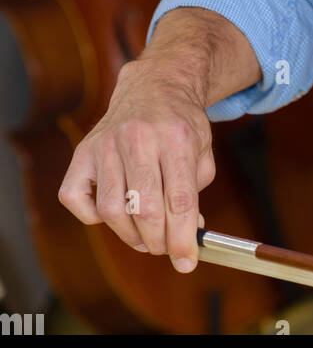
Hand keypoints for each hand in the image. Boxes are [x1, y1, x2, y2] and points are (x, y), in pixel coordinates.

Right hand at [58, 59, 214, 272]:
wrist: (154, 85)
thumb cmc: (180, 123)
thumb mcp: (202, 149)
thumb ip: (195, 192)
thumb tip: (186, 237)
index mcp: (176, 136)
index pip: (179, 199)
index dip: (183, 238)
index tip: (186, 262)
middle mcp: (138, 137)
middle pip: (145, 209)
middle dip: (159, 241)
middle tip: (166, 248)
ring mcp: (106, 143)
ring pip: (112, 209)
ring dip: (130, 236)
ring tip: (146, 237)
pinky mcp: (83, 151)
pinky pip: (75, 198)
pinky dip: (92, 216)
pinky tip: (114, 214)